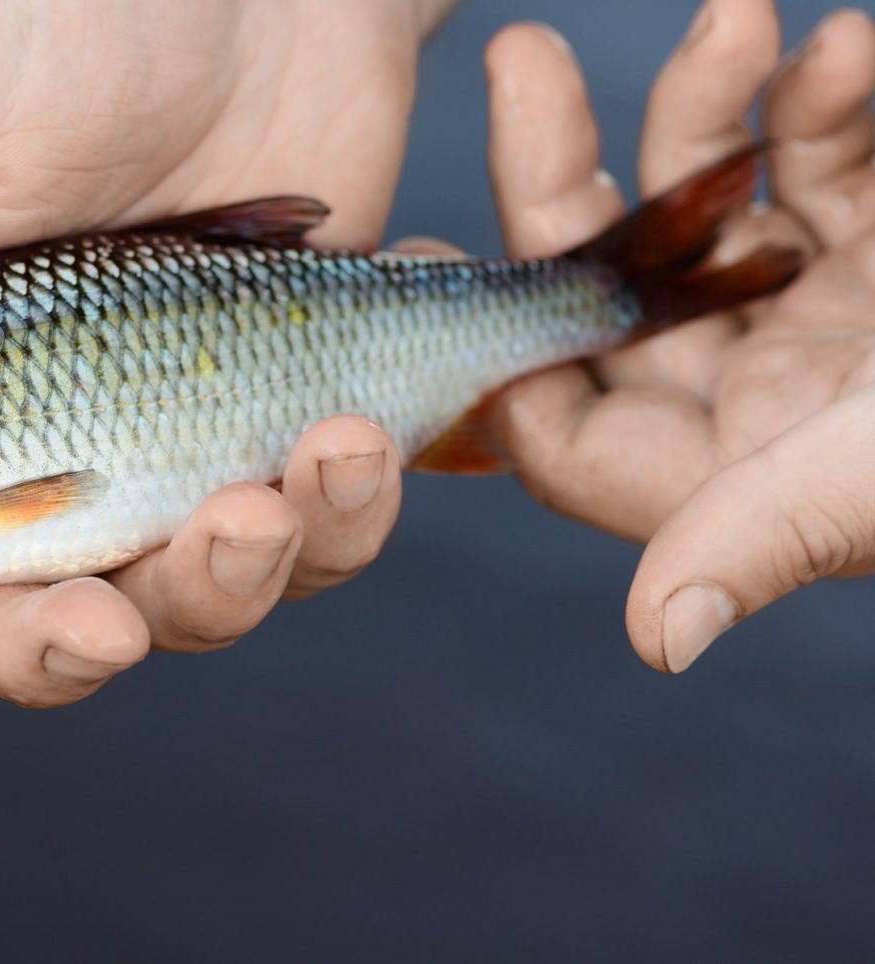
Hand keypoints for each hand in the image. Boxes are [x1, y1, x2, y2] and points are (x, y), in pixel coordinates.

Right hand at [0, 0, 452, 749]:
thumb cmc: (69, 12)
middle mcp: (11, 452)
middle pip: (10, 625)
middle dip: (63, 646)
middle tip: (115, 620)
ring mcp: (148, 455)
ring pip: (179, 603)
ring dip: (238, 576)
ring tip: (307, 455)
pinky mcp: (268, 432)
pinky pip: (309, 536)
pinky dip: (348, 509)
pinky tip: (366, 417)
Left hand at [482, 0, 874, 671]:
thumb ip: (765, 537)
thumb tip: (659, 645)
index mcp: (726, 476)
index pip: (567, 423)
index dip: (502, 350)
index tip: (447, 257)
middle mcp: (754, 397)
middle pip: (609, 289)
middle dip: (562, 171)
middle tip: (519, 61)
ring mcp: (818, 311)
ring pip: (712, 197)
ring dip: (713, 101)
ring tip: (737, 17)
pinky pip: (826, 158)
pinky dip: (831, 98)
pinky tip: (850, 47)